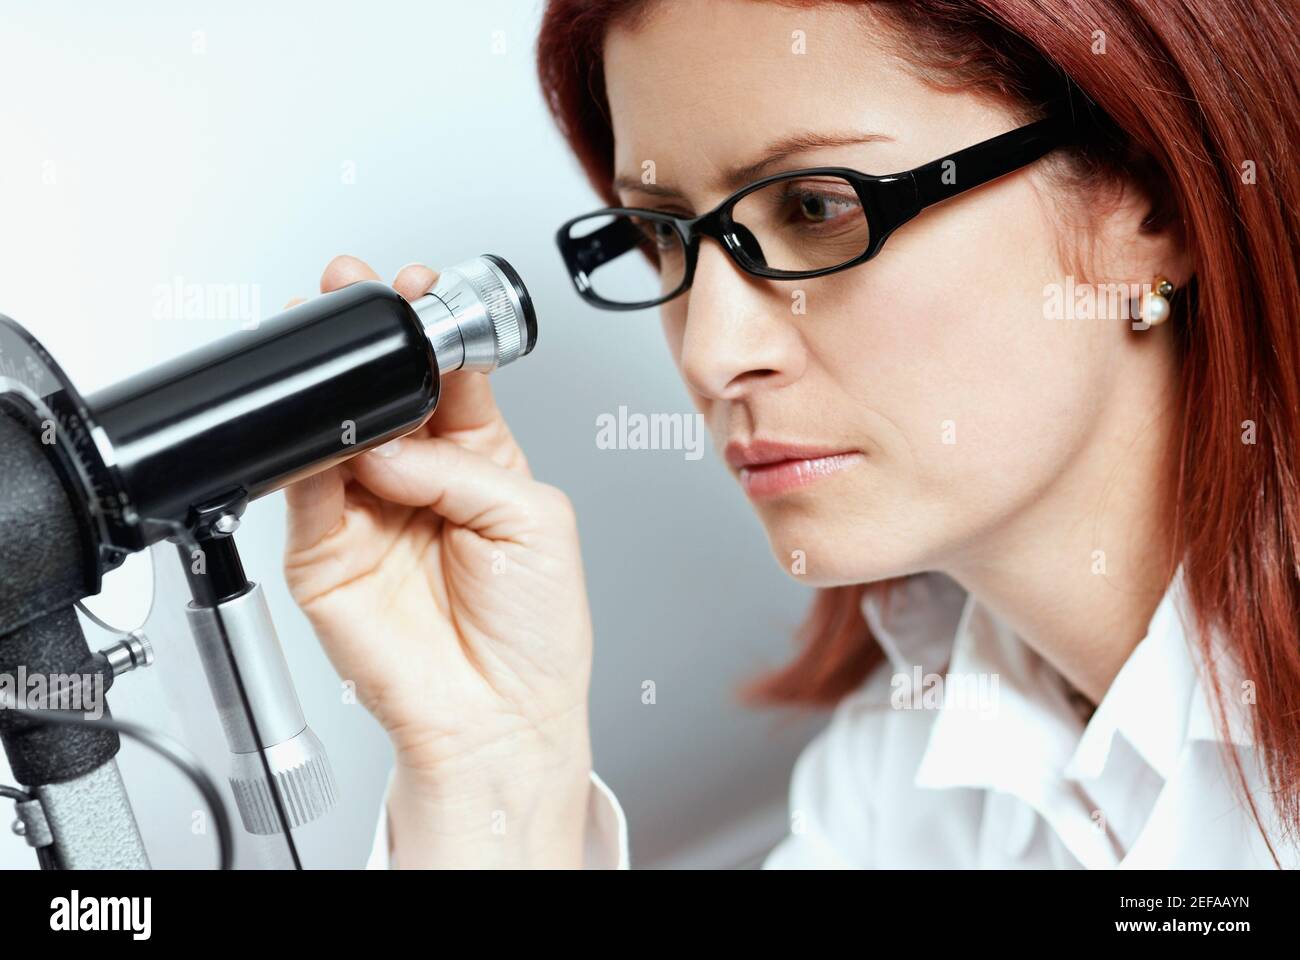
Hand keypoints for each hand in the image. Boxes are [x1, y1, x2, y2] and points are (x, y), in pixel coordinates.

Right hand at [282, 255, 593, 864]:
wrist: (497, 715)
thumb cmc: (536, 630)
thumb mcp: (534, 520)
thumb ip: (464, 466)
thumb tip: (389, 442)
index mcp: (480, 463)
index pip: (448, 379)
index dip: (434, 333)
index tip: (424, 294)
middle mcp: (420, 480)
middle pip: (385, 392)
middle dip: (372, 340)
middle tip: (361, 290)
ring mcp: (368, 513)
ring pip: (338, 430)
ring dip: (335, 385)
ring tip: (341, 347)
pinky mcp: (323, 552)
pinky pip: (305, 489)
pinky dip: (309, 452)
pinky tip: (329, 427)